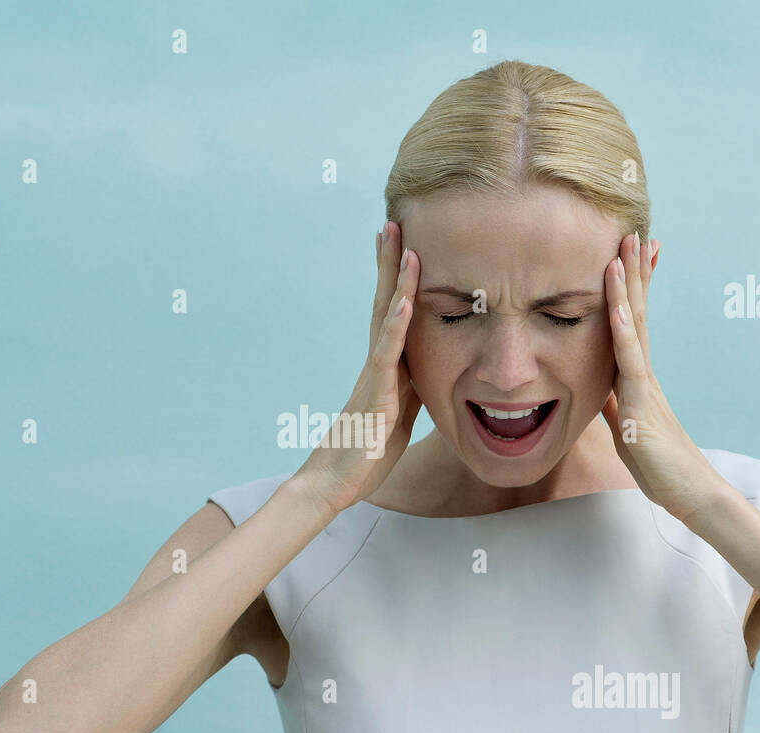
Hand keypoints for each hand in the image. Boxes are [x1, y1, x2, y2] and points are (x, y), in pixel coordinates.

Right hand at [294, 220, 423, 514]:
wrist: (334, 484)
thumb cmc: (364, 455)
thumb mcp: (399, 416)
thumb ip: (410, 389)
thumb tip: (426, 374)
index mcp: (386, 368)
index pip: (393, 314)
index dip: (399, 280)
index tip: (404, 244)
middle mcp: (376, 363)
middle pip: (384, 303)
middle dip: (390, 263)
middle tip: (391, 222)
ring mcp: (374, 375)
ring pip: (385, 318)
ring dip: (395, 280)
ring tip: (401, 244)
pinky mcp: (375, 394)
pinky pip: (387, 354)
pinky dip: (396, 325)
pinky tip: (406, 300)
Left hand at [599, 233, 729, 523]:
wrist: (691, 494)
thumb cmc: (661, 468)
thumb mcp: (627, 430)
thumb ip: (616, 407)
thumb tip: (603, 391)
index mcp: (638, 378)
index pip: (631, 324)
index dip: (629, 291)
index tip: (628, 257)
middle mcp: (644, 373)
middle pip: (636, 312)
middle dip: (633, 272)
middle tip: (632, 232)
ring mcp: (645, 384)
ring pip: (633, 326)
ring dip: (627, 286)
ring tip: (623, 248)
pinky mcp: (642, 403)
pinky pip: (629, 361)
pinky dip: (620, 331)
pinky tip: (614, 305)